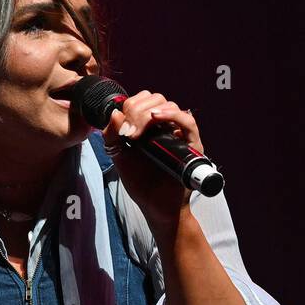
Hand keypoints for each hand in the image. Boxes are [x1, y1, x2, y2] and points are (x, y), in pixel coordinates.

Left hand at [99, 90, 203, 227]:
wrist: (155, 206)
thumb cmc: (141, 183)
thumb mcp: (120, 157)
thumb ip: (112, 136)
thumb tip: (115, 112)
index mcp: (149, 126)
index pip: (143, 100)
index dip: (130, 107)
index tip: (121, 128)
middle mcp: (165, 126)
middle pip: (155, 99)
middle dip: (137, 111)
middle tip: (128, 133)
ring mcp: (179, 134)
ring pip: (170, 106)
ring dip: (149, 113)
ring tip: (137, 133)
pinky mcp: (191, 145)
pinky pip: (188, 122)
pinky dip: (173, 115)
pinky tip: (156, 118)